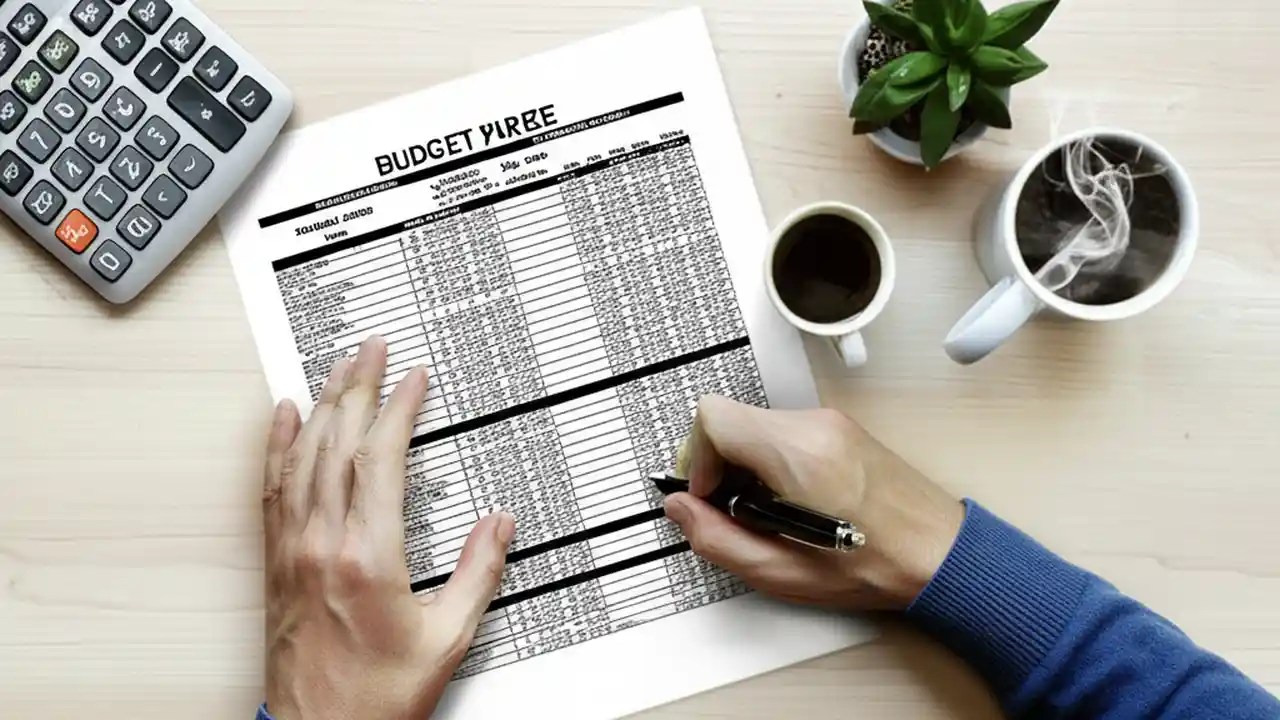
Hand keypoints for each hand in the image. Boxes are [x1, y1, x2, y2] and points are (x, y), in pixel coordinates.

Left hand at [261, 336, 515, 719]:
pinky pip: (273, 487)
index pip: (381, 459)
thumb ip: (479, 575)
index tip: (414, 379)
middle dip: (359, 387)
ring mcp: (292, 549)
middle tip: (374, 347)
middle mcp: (322, 543)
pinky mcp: (275, 560)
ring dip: (323, 404)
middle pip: (339, 444)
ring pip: (304, 457)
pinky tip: (285, 417)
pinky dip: (279, 444)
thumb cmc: (377, 696)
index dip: (398, 409)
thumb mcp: (447, 639)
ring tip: (339, 367)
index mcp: (368, 557)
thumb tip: (499, 524)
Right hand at [662, 396, 962, 610]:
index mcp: (797, 455)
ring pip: (755, 425)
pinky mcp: (840, 429)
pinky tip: (791, 500)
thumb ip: (719, 539)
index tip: (709, 493)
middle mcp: (814, 427)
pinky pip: (782, 431)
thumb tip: (682, 510)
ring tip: (768, 510)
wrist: (939, 554)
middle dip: (718, 463)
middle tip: (732, 507)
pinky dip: (771, 460)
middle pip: (730, 419)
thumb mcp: (783, 572)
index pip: (714, 417)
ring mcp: (830, 423)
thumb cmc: (876, 565)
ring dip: (745, 463)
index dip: (697, 457)